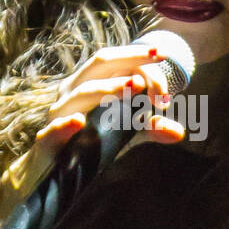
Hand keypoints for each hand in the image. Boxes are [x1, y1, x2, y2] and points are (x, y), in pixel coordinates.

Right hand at [32, 41, 186, 155]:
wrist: (53, 171)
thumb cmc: (90, 141)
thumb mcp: (125, 130)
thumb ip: (150, 127)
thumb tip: (179, 132)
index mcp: (88, 82)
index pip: (115, 61)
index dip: (140, 60)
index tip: (166, 62)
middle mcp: (71, 90)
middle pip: (100, 64)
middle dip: (131, 58)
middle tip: (158, 57)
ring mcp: (59, 113)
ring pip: (83, 92)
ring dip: (110, 88)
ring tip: (136, 87)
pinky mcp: (49, 140)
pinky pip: (54, 130)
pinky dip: (66, 126)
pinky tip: (81, 122)